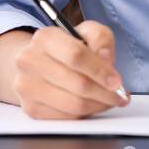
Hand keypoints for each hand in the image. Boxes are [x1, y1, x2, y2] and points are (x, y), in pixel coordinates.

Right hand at [11, 21, 129, 118]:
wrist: (36, 63)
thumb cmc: (66, 47)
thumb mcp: (86, 32)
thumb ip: (101, 38)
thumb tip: (106, 59)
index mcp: (46, 38)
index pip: (76, 55)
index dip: (100, 71)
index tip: (117, 82)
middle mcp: (31, 61)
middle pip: (77, 83)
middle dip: (105, 93)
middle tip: (121, 96)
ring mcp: (28, 86)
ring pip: (73, 104)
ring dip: (98, 105)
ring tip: (110, 100)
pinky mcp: (31, 108)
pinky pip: (66, 117)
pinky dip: (85, 113)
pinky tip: (93, 105)